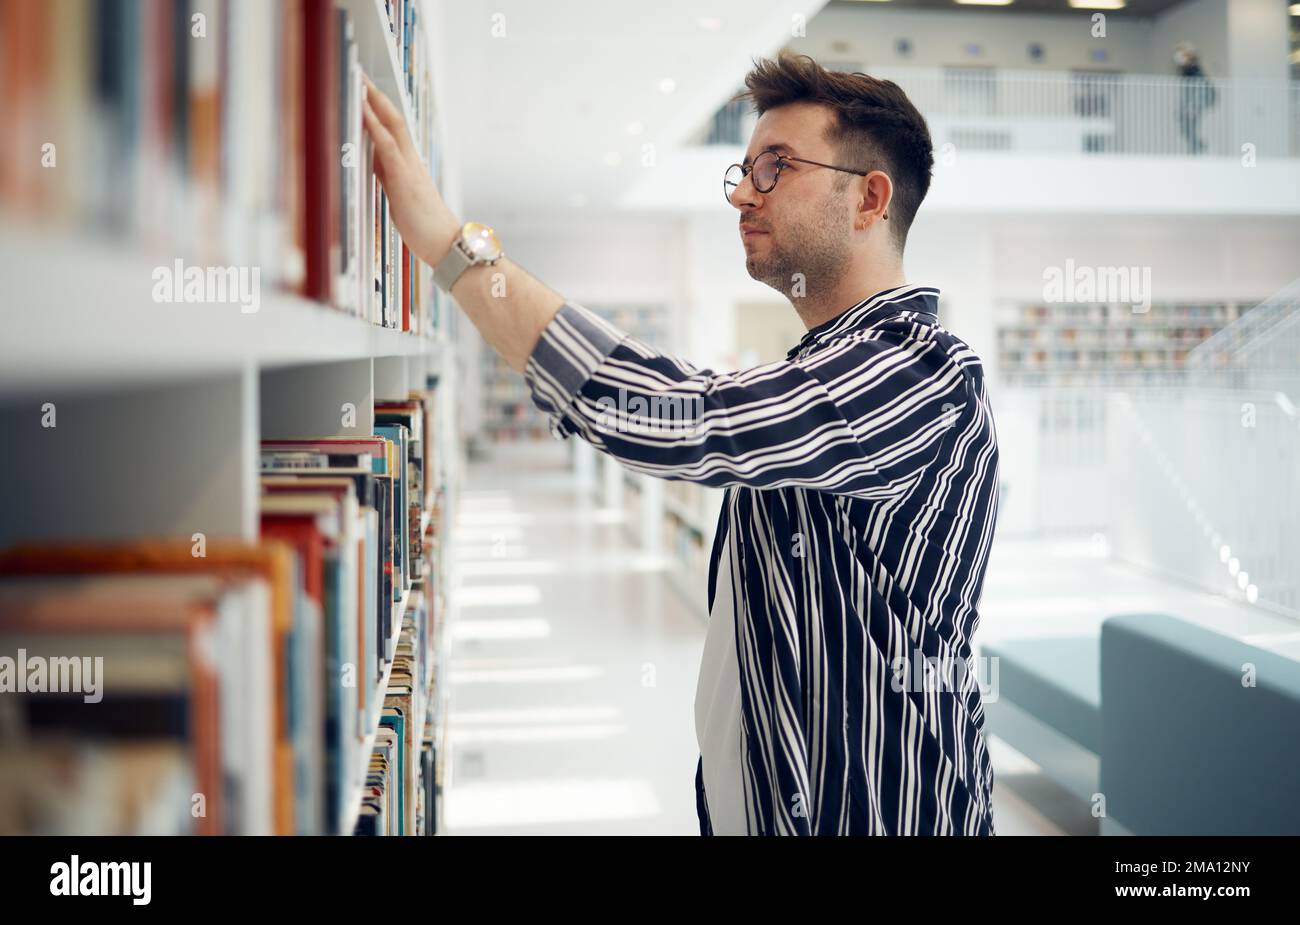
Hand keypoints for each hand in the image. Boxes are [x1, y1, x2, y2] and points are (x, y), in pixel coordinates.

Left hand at [362, 73, 459, 266]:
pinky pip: (388, 146)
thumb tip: (374, 161)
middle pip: (394, 119)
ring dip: (375, 104)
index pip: (394, 130)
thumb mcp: (401, 198)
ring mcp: (409, 168)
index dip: (379, 109)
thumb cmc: (426, 229)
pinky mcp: (404, 179)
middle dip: (376, 97)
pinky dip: (375, 127)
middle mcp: (411, 162)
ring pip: (392, 126)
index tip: (365, 91)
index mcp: (410, 167)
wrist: (447, 246)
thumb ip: (389, 177)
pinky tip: (364, 112)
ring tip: (360, 84)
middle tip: (361, 76)